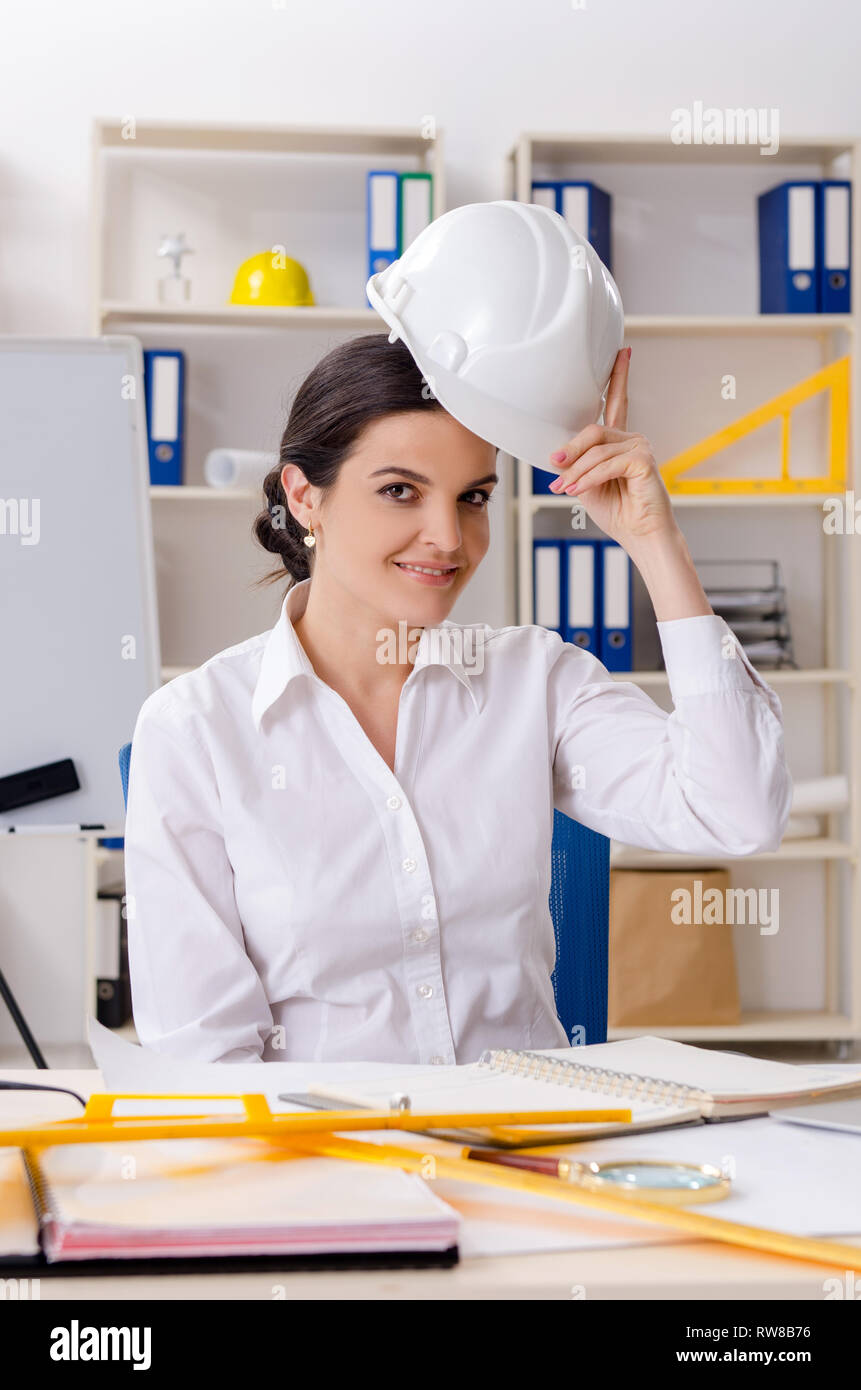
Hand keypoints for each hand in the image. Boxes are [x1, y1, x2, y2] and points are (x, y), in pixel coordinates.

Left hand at [547, 348, 675, 545]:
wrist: (639, 535)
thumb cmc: (617, 512)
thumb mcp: (586, 484)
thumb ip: (576, 465)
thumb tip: (557, 455)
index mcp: (619, 442)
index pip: (617, 402)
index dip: (619, 376)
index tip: (622, 351)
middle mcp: (632, 439)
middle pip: (593, 430)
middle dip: (571, 450)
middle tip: (554, 466)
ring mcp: (641, 447)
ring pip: (596, 451)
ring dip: (576, 472)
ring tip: (565, 490)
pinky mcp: (644, 460)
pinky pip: (607, 464)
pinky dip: (589, 478)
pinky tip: (579, 490)